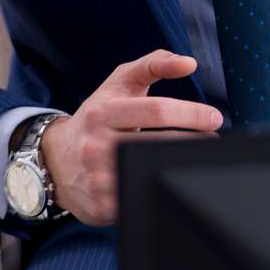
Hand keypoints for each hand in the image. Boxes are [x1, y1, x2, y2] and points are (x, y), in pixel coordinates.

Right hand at [39, 50, 219, 226]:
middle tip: (214, 141)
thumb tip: (188, 63)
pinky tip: (173, 180)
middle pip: (158, 144)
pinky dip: (162, 187)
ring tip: (199, 159)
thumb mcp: (119, 84)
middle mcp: (96, 145)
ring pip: (151, 172)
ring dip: (181, 166)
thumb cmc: (97, 116)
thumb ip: (153, 64)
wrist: (55, 158)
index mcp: (102, 112)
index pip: (156, 111)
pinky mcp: (100, 206)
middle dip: (195, 142)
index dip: (191, 114)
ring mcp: (96, 178)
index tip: (215, 118)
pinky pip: (140, 197)